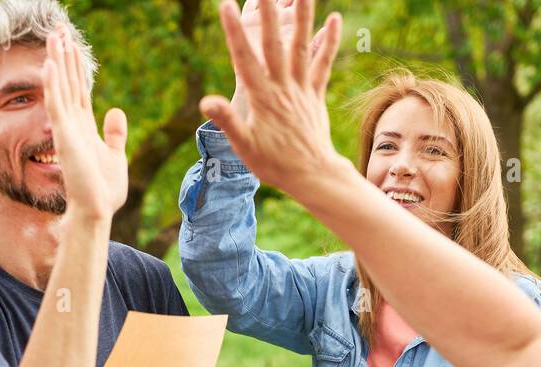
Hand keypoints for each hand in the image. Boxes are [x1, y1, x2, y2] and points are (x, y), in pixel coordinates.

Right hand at [42, 26, 128, 219]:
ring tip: (54, 37)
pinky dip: (54, 85)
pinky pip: (56, 106)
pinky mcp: (64, 137)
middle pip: (68, 82)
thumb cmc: (104, 190)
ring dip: (57, 62)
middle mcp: (72, 125)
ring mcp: (67, 130)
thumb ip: (115, 133)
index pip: (78, 89)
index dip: (75, 66)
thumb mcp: (116, 156)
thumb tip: (116, 111)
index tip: (71, 44)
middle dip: (64, 56)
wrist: (96, 210)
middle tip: (58, 30)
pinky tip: (51, 65)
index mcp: (84, 127)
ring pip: (60, 88)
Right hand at [202, 0, 343, 194]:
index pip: (244, 58)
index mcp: (262, 97)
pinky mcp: (315, 93)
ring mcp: (302, 88)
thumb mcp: (245, 146)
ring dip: (305, 17)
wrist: (311, 175)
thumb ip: (228, 121)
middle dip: (270, 13)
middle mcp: (283, 87)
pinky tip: (335, 18)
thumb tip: (205, 103)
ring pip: (302, 46)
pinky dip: (329, 41)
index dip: (233, 31)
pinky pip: (323, 63)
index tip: (224, 5)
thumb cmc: (274, 164)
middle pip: (274, 44)